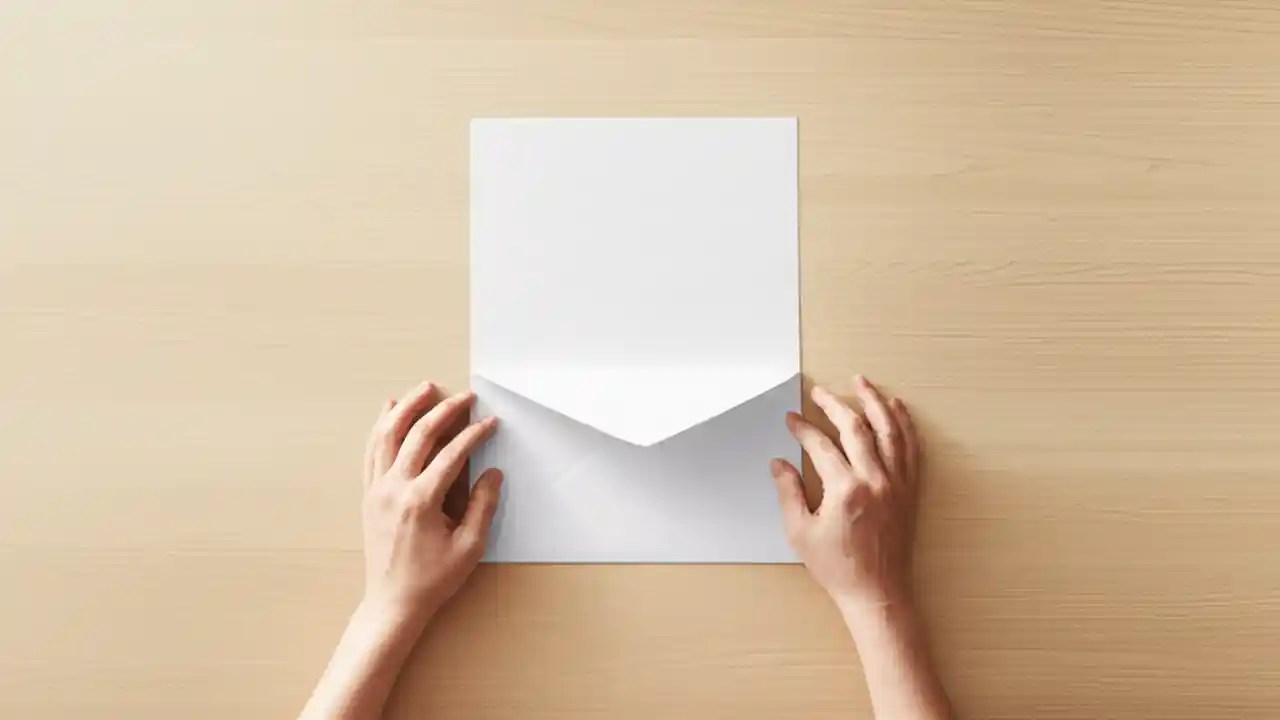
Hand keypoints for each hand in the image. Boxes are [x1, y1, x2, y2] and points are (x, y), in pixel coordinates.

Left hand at [361, 381, 501, 625]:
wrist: (393, 603)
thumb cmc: (432, 579)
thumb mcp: (469, 547)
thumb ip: (483, 507)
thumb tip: (493, 474)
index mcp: (420, 501)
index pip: (451, 454)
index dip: (474, 434)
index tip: (491, 423)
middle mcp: (394, 489)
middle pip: (418, 435)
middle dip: (444, 410)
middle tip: (465, 397)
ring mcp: (377, 489)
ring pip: (387, 435)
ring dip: (407, 407)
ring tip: (425, 388)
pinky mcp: (369, 494)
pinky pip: (372, 451)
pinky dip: (381, 426)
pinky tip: (390, 410)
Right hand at [771, 375, 921, 613]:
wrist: (877, 592)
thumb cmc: (838, 568)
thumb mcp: (800, 533)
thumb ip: (789, 493)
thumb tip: (779, 463)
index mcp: (845, 490)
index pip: (821, 445)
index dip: (803, 428)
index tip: (792, 420)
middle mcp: (875, 480)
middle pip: (856, 427)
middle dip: (834, 405)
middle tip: (819, 392)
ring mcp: (897, 484)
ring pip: (890, 430)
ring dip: (875, 402)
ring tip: (862, 383)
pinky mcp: (910, 490)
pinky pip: (911, 448)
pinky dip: (904, 425)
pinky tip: (896, 409)